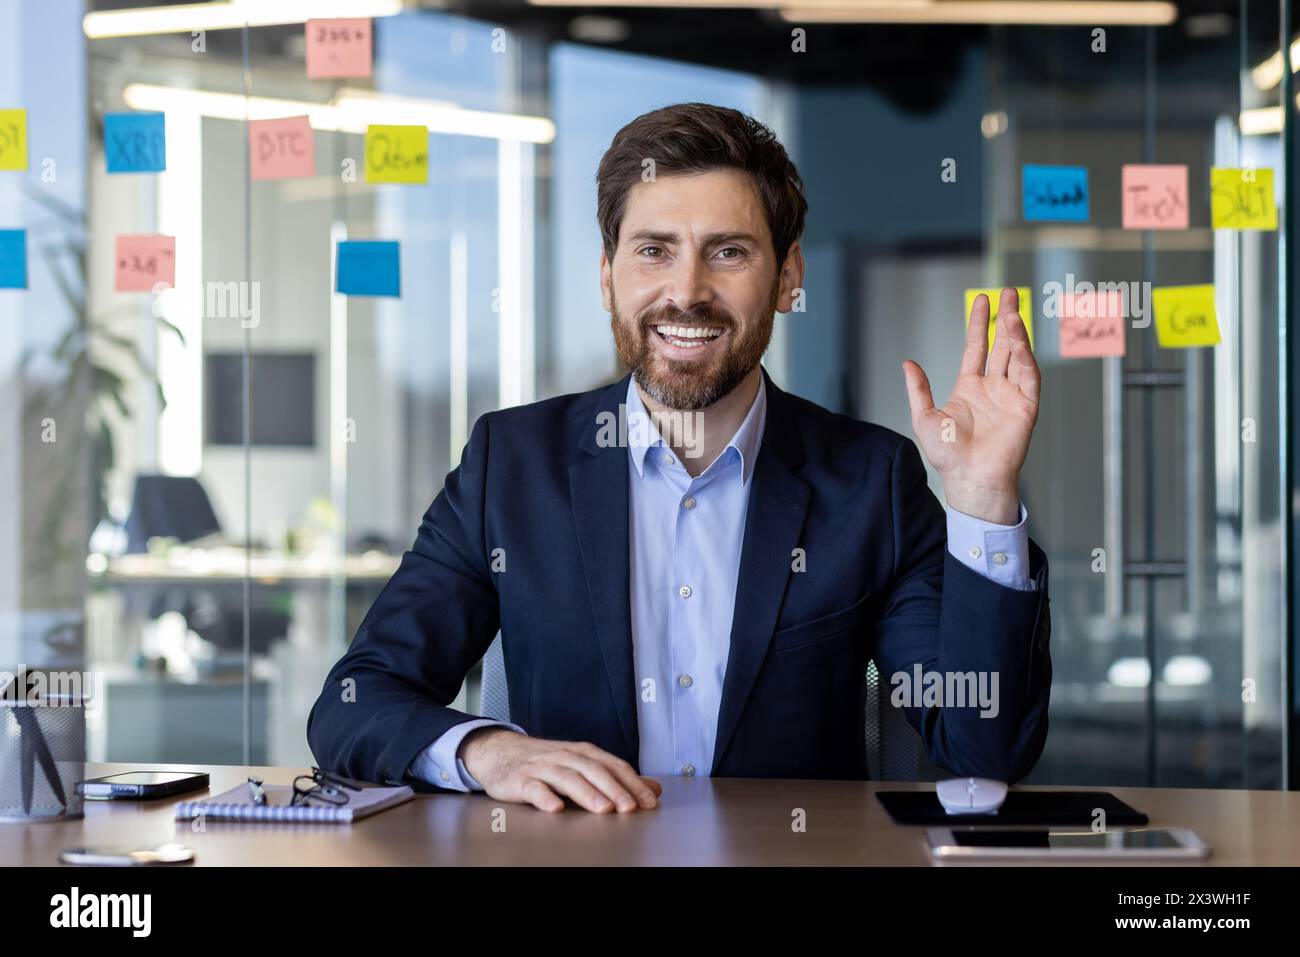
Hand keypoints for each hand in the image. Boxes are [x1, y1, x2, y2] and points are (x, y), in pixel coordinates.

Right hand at [460, 727, 661, 812]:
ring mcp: (542, 767)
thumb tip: (653, 788)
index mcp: (583, 753)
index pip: (613, 765)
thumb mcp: (582, 764)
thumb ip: (617, 777)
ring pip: (567, 778)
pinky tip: (555, 808)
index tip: (649, 801)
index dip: (632, 783)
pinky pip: (533, 788)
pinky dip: (545, 797)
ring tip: (604, 809)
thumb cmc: (546, 762)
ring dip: (587, 794)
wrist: (499, 751)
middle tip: (631, 807)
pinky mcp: (520, 780)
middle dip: (614, 789)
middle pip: (593, 770)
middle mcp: (565, 756)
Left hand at [901, 287, 1040, 524]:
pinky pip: (1028, 378)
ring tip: (1013, 311)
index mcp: (969, 388)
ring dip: (1016, 334)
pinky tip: (1019, 343)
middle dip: (1006, 319)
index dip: (979, 324)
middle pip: (1001, 345)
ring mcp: (1011, 396)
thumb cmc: (948, 456)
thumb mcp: (924, 418)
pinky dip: (1025, 359)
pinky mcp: (1026, 408)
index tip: (982, 300)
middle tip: (1009, 293)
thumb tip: (907, 363)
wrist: (970, 479)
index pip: (976, 347)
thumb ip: (918, 389)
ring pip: (1017, 356)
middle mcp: (993, 388)